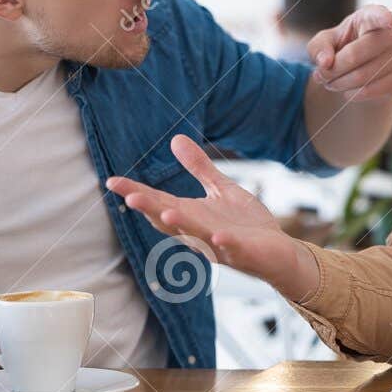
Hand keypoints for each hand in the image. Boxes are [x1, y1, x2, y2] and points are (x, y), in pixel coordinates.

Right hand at [106, 135, 319, 300]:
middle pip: (169, 220)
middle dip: (150, 209)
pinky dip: (224, 243)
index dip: (136, 193)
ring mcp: (218, 244)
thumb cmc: (246, 224)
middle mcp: (198, 232)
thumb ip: (198, 168)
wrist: (278, 252)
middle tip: (129, 197)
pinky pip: (231, 248)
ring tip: (166, 212)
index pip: (158, 202)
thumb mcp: (220, 189)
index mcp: (191, 216)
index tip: (112, 181)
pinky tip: (218, 236)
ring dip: (181, 225)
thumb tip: (175, 139)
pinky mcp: (242, 252)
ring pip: (196, 235)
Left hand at [306, 4, 391, 101]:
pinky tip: (347, 91)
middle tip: (321, 75)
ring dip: (339, 84)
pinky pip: (371, 90)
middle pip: (355, 54)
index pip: (379, 16)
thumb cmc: (341, 49)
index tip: (388, 21)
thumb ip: (319, 47)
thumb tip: (325, 63)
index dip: (384, 18)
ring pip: (362, 76)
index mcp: (372, 17)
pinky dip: (352, 94)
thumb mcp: (324, 43)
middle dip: (333, 69)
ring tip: (331, 83)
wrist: (358, 72)